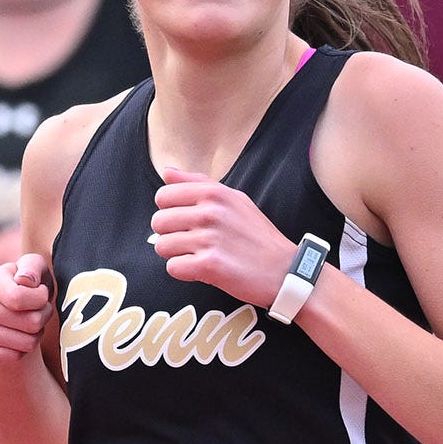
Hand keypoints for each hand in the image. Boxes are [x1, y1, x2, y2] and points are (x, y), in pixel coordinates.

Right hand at [0, 254, 52, 364]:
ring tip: (28, 327)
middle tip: (37, 315)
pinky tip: (15, 342)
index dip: (41, 301)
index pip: (20, 298)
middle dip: (42, 319)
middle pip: (30, 322)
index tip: (41, 297)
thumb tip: (24, 280)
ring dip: (35, 337)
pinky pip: (13, 357)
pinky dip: (22, 352)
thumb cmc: (30, 290)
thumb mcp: (37, 271)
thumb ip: (33, 267)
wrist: (14, 319)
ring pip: (25, 343)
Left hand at [151, 166, 296, 306]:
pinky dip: (184, 272)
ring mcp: (209, 239)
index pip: (163, 196)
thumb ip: (197, 183)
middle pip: (158, 222)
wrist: (283, 269)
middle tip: (193, 242)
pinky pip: (172, 267)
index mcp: (213, 193)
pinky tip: (202, 269)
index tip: (186, 221)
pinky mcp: (209, 266)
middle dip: (170, 234)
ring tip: (199, 255)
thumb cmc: (256, 234)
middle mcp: (210, 212)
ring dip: (177, 254)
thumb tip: (166, 171)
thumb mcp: (233, 199)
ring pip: (162, 246)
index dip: (170, 211)